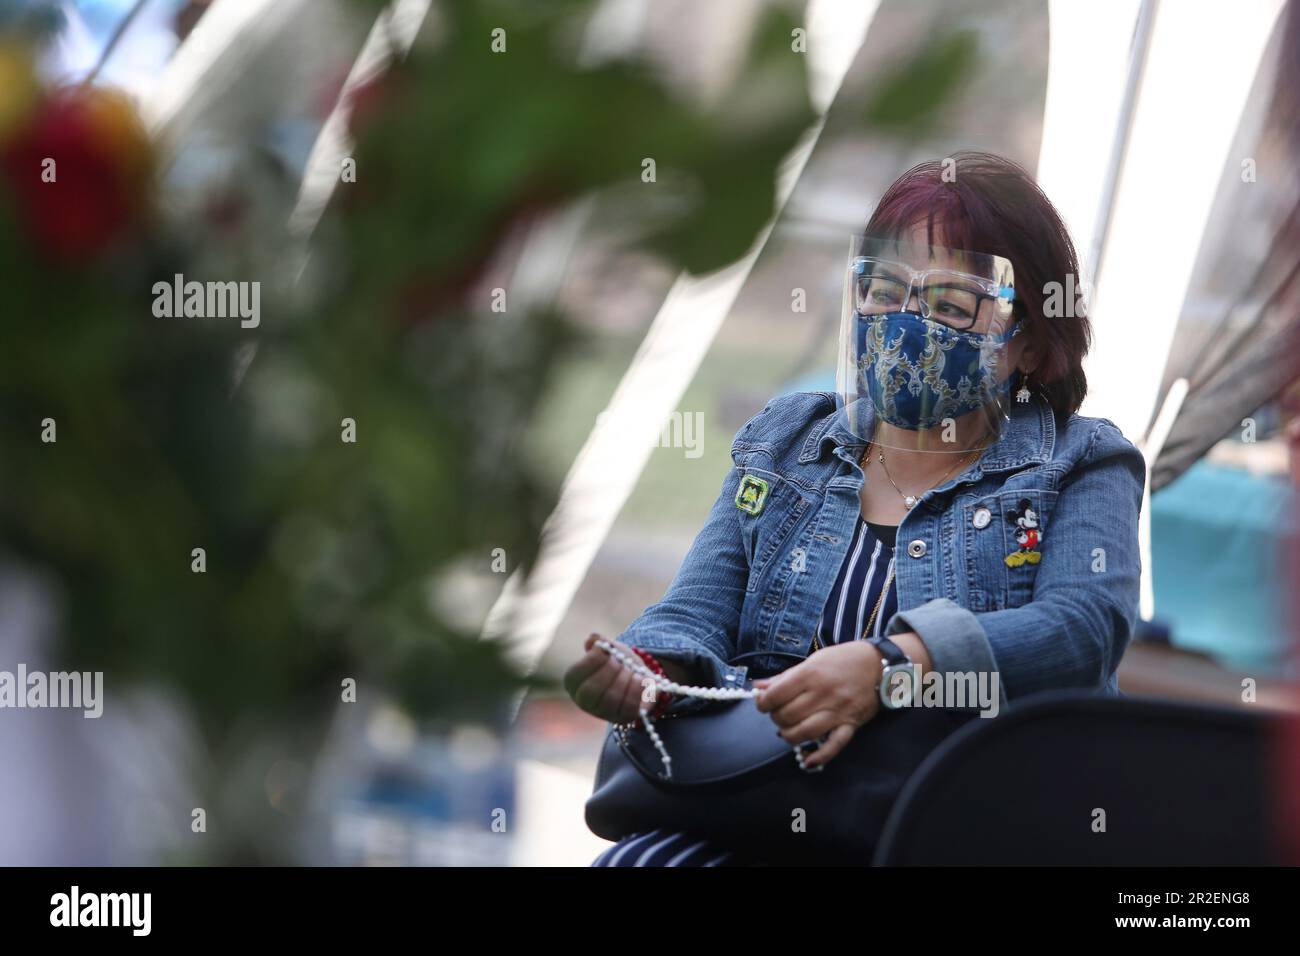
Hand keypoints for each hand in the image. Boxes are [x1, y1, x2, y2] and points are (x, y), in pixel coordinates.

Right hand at [563, 633, 656, 723]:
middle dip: (609, 671)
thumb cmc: (617, 661)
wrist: (639, 675)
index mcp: (574, 682)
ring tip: (632, 669)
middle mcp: (584, 701)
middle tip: (620, 662)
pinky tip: (640, 679)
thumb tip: (593, 639)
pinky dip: (637, 689)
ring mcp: (602, 712)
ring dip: (625, 678)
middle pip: (591, 690)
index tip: (605, 650)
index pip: (574, 675)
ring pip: (611, 699)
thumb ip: (599, 642)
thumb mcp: (608, 648)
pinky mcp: (622, 718)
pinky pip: (629, 707)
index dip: (591, 661)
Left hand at [753, 641, 882, 769]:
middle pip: (788, 715)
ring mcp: (838, 711)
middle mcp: (824, 693)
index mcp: (811, 674)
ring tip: (787, 729)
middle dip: (776, 717)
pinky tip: (808, 762)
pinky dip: (820, 756)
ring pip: (805, 732)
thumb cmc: (843, 660)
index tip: (763, 702)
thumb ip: (785, 677)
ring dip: (789, 735)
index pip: (776, 694)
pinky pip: (835, 745)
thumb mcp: (813, 661)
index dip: (763, 702)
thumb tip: (758, 686)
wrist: (880, 665)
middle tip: (779, 713)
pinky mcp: (851, 725)